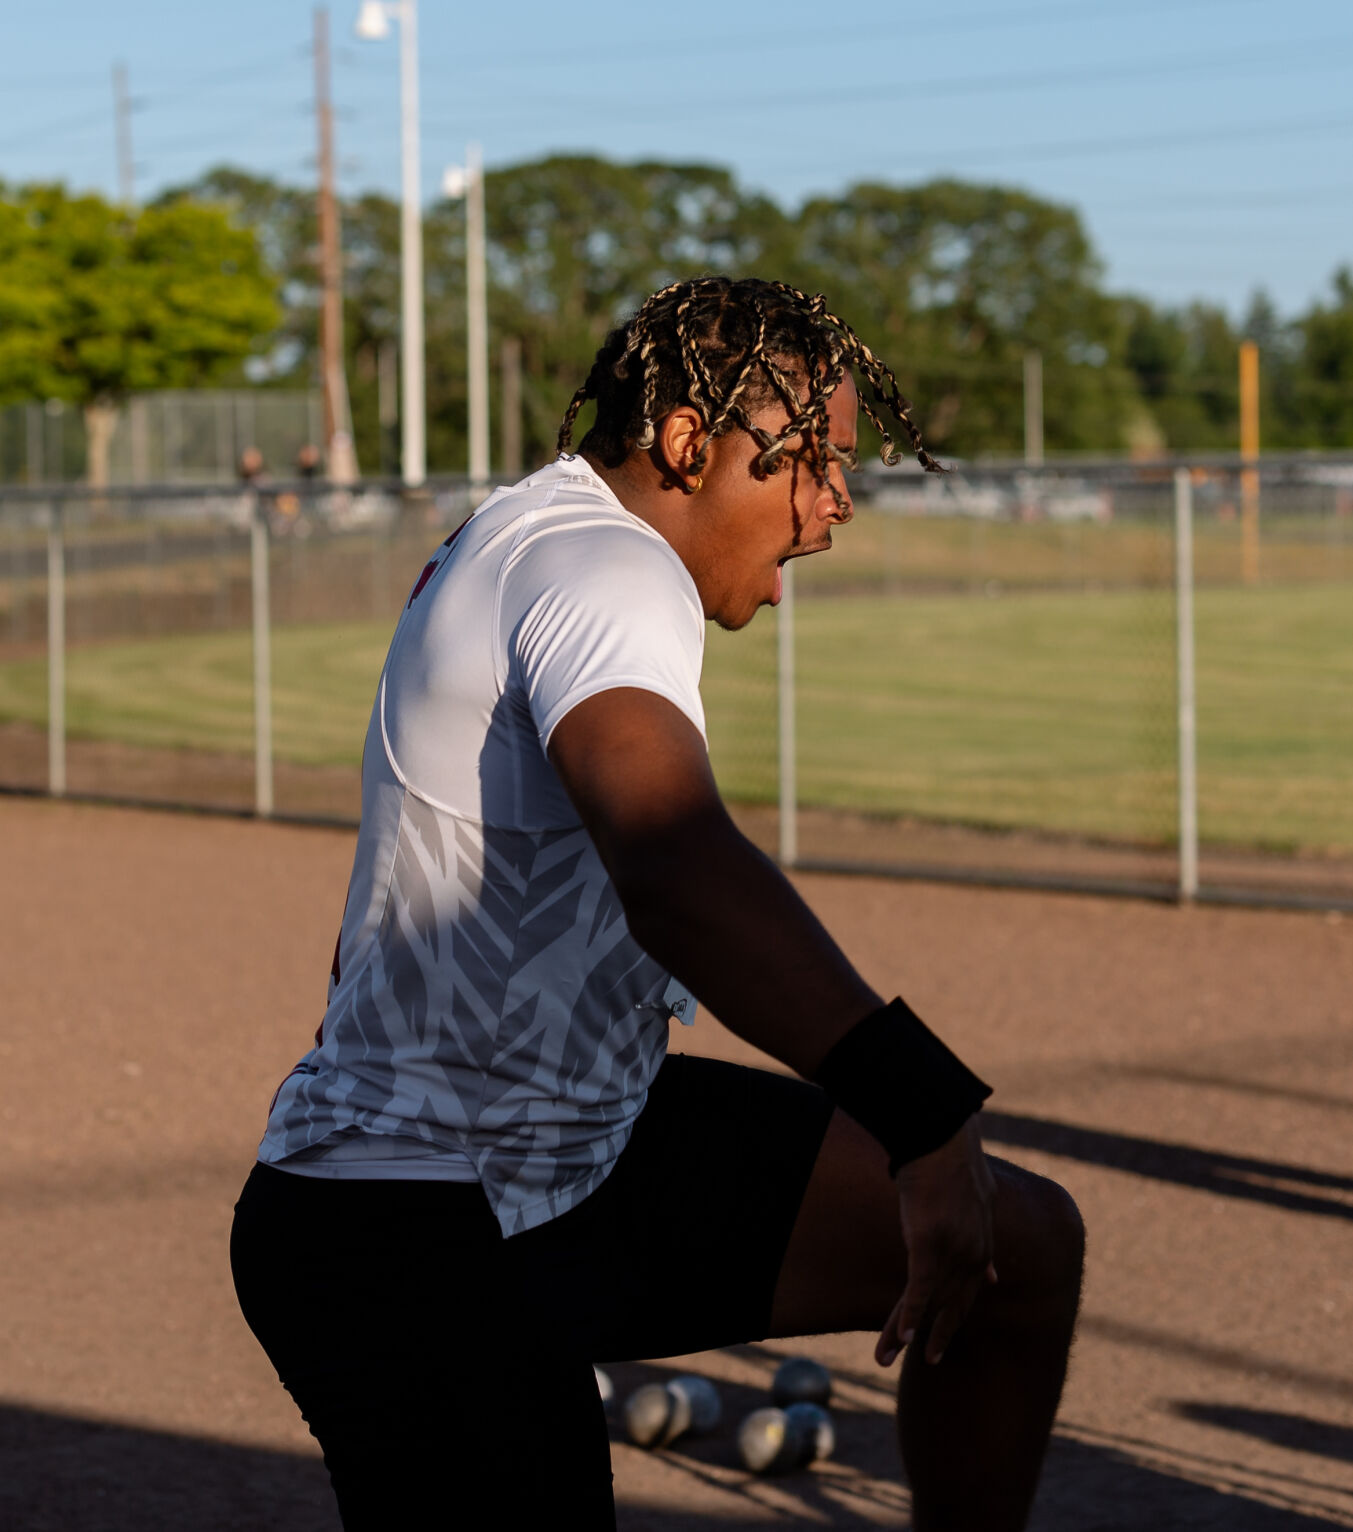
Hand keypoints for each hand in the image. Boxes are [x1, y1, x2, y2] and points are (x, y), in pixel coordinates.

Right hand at [875, 1116, 996, 1366]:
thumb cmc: (952, 1155)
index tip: (950, 1326)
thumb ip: (981, 1206)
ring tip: (885, 1358)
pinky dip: (907, 1317)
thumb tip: (986, 1197)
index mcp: (982, 1240)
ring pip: (928, 1305)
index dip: (960, 1308)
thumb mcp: (976, 1186)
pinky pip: (918, 1292)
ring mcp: (951, 1253)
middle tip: (931, 1361)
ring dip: (903, 1334)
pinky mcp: (928, 1247)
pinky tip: (899, 1340)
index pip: (970, 1285)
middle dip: (939, 1335)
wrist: (942, 1141)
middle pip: (952, 1305)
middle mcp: (972, 1254)